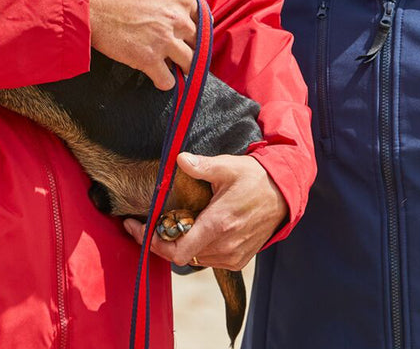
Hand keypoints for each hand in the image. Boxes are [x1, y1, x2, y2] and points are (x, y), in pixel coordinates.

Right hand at [84, 0, 196, 89]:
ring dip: (180, 67)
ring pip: (190, 63)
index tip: (186, 36)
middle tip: (175, 52)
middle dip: (187, 48)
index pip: (202, 19)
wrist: (87, 2)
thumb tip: (167, 11)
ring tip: (168, 66)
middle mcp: (177, 18)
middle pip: (198, 43)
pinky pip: (168, 80)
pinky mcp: (149, 59)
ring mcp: (165, 40)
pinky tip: (154, 76)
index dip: (193, 30)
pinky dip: (163, 82)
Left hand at [123, 153, 286, 271]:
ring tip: (165, 224)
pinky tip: (188, 230)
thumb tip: (179, 159)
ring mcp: (233, 255)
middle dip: (159, 241)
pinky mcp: (238, 259)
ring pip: (194, 259)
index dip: (152, 242)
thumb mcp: (227, 167)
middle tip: (143, 224)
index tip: (136, 227)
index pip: (178, 250)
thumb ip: (201, 166)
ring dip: (176, 245)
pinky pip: (208, 260)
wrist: (283, 195)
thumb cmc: (254, 178)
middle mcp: (225, 246)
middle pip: (180, 256)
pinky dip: (194, 248)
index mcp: (218, 224)